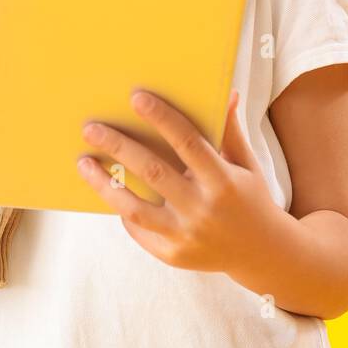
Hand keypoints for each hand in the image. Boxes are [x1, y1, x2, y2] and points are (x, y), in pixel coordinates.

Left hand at [75, 88, 284, 274]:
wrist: (264, 254)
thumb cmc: (250, 198)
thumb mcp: (246, 163)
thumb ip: (230, 130)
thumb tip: (225, 91)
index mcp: (223, 181)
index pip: (187, 143)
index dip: (162, 118)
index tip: (136, 97)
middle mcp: (203, 209)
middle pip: (152, 172)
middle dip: (119, 146)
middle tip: (91, 128)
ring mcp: (186, 236)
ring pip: (134, 208)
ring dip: (104, 183)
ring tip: (84, 162)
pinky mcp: (173, 255)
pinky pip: (138, 230)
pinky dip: (122, 210)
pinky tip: (108, 190)